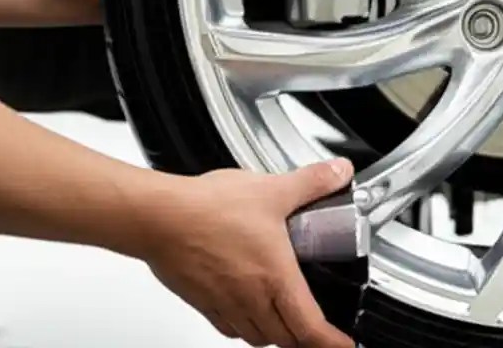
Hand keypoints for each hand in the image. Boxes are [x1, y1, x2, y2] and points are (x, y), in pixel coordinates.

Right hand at [137, 159, 356, 347]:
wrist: (159, 217)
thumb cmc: (207, 209)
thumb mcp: (272, 190)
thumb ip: (311, 182)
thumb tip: (338, 172)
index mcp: (275, 278)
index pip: (311, 328)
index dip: (332, 342)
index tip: (344, 344)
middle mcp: (251, 299)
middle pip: (285, 339)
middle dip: (305, 338)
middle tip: (317, 329)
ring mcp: (224, 304)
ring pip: (256, 337)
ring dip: (274, 333)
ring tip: (284, 319)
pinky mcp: (202, 302)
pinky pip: (228, 327)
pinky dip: (243, 326)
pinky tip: (244, 308)